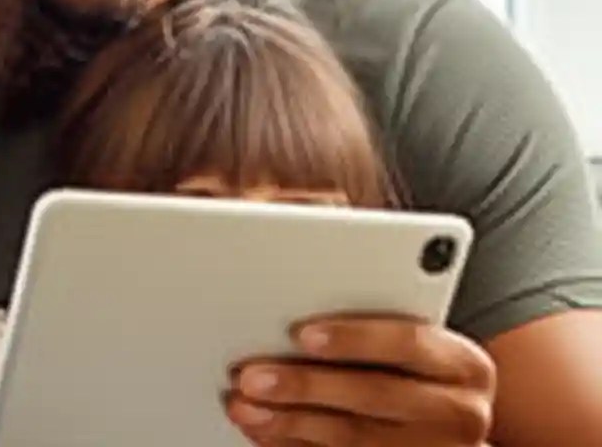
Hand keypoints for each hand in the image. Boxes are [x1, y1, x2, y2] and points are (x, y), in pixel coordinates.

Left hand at [224, 316, 495, 445]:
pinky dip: (293, 444)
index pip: (409, 341)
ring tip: (244, 404)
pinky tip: (262, 429)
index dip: (354, 336)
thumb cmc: (415, 368)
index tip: (302, 333)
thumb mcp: (412, 336)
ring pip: (352, 436)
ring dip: (288, 420)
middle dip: (305, 384)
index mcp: (463, 364)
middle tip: (251, 375)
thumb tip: (307, 277)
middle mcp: (458, 412)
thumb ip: (372, 308)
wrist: (445, 429)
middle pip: (374, 394)